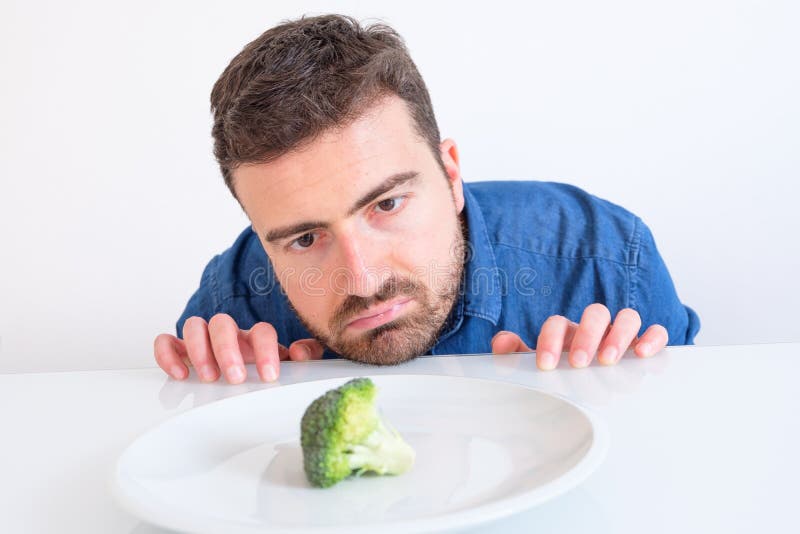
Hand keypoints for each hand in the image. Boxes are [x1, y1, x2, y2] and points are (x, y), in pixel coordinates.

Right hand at [154, 313, 324, 382]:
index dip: (266, 350)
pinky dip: (168, 353)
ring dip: (199, 350)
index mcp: (255, 337)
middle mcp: (229, 334)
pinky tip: (180, 374)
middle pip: (223, 323)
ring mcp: (204, 339)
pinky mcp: (181, 350)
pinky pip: (167, 341)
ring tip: (209, 378)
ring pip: (194, 325)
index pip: (261, 331)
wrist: (245, 377)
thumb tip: (300, 352)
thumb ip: (306, 355)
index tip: (268, 376)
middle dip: (228, 350)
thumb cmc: (264, 370)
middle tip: (235, 377)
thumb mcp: (289, 366)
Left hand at [490, 304, 667, 369]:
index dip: (550, 340)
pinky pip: (654, 330)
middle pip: (595, 314)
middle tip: (578, 362)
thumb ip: (516, 354)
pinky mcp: (644, 344)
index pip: (558, 323)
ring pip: (627, 317)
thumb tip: (502, 344)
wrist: (587, 388)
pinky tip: (641, 354)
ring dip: (618, 336)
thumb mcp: (537, 367)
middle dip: (586, 336)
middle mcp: (594, 328)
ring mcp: (620, 334)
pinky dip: (651, 337)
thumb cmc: (561, 374)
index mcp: (567, 331)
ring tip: (607, 361)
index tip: (546, 364)